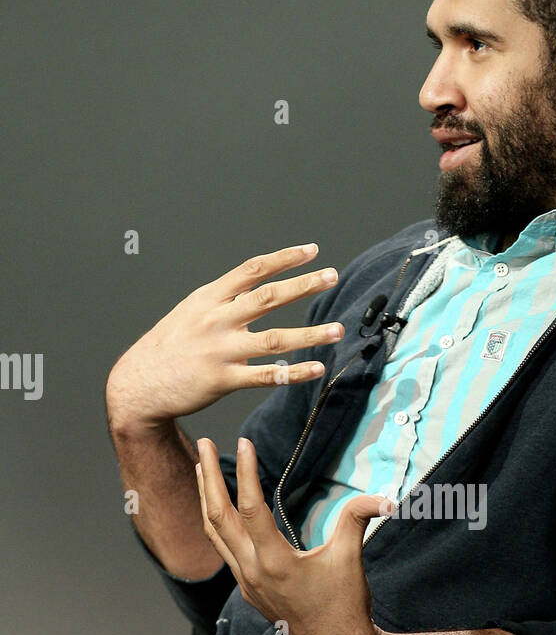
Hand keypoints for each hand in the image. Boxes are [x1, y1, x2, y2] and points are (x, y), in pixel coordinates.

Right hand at [105, 243, 343, 427]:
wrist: (139, 383)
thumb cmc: (169, 346)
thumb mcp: (192, 311)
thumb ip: (224, 300)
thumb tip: (257, 287)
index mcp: (210, 298)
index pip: (253, 270)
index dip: (284, 258)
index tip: (312, 251)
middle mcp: (217, 320)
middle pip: (268, 297)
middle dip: (303, 285)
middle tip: (331, 276)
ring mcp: (221, 350)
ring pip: (275, 339)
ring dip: (310, 334)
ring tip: (338, 329)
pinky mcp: (223, 380)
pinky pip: (267, 376)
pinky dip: (294, 373)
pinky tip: (317, 368)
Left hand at [195, 436, 393, 634]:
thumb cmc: (345, 604)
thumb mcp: (351, 556)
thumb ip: (359, 518)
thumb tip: (386, 496)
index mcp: (275, 562)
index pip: (250, 508)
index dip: (245, 473)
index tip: (244, 443)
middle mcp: (252, 571)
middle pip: (218, 517)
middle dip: (208, 478)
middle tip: (201, 442)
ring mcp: (246, 582)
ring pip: (214, 534)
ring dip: (205, 499)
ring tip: (199, 468)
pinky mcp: (249, 589)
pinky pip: (223, 550)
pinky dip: (218, 523)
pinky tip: (221, 510)